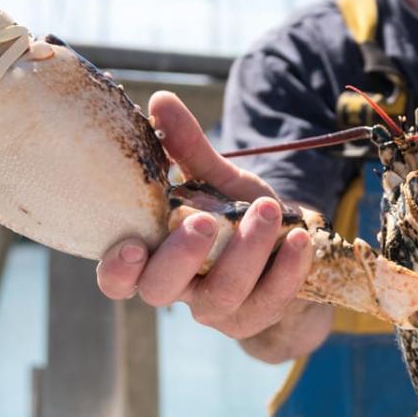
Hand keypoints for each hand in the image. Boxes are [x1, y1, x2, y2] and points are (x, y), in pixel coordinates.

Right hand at [96, 91, 320, 346]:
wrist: (289, 256)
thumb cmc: (238, 218)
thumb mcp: (216, 182)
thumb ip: (188, 148)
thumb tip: (161, 100)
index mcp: (156, 258)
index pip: (119, 279)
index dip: (117, 270)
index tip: (132, 246)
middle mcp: (182, 289)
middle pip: (161, 291)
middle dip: (180, 258)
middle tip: (204, 222)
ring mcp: (221, 308)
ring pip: (223, 294)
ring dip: (246, 252)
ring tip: (268, 209)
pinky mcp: (261, 316)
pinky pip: (272, 298)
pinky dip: (287, 268)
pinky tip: (300, 238)